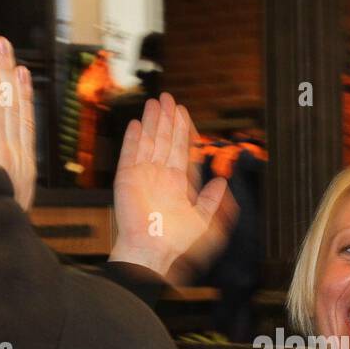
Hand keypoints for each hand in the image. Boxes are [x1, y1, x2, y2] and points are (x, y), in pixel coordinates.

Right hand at [111, 92, 234, 281]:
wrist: (152, 250)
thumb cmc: (175, 241)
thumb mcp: (203, 220)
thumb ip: (210, 200)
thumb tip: (222, 182)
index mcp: (178, 183)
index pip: (182, 150)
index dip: (183, 131)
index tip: (185, 114)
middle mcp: (161, 175)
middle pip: (166, 141)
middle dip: (168, 119)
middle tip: (170, 98)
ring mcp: (144, 175)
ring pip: (150, 142)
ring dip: (153, 122)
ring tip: (156, 102)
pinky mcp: (128, 178)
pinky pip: (130, 153)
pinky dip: (133, 139)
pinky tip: (137, 124)